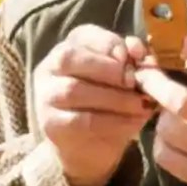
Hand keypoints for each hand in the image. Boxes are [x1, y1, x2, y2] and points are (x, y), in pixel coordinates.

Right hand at [35, 25, 155, 185]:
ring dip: (114, 97)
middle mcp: (50, 68)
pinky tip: (132, 123)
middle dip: (107, 68)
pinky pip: (81, 120)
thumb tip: (139, 50)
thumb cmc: (108, 107)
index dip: (109, 43)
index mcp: (68, 49)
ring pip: (74, 89)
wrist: (89, 150)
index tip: (132, 57)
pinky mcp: (51, 125)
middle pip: (70, 57)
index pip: (83, 35)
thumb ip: (133, 62)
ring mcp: (46, 97)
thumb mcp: (124, 81)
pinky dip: (112, 121)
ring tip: (140, 105)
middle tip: (134, 82)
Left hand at [135, 31, 186, 185]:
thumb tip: (183, 46)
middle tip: (149, 76)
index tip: (181, 42)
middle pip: (179, 99)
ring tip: (171, 111)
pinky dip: (163, 143)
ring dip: (163, 115)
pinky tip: (174, 137)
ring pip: (167, 128)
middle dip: (156, 84)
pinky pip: (166, 156)